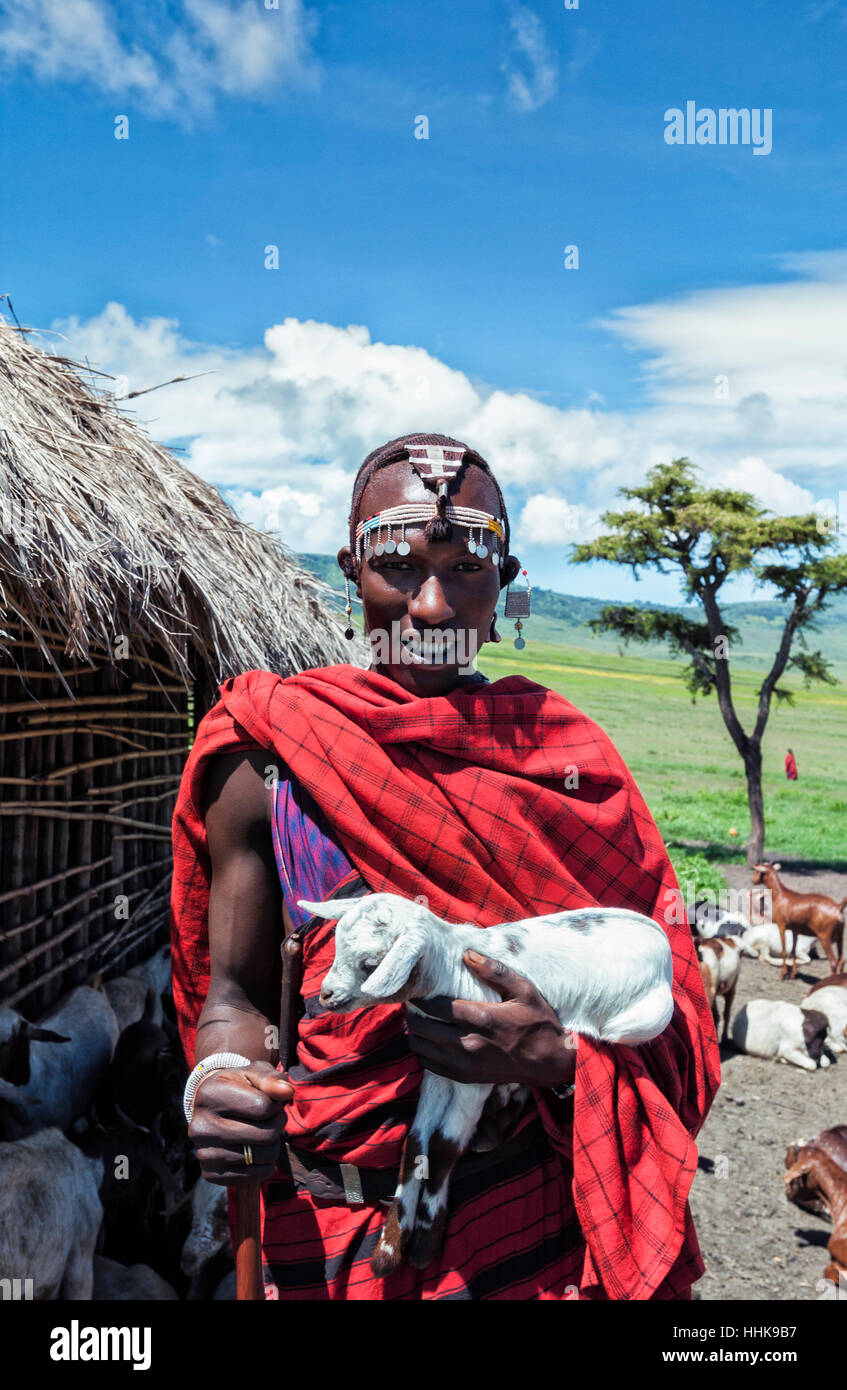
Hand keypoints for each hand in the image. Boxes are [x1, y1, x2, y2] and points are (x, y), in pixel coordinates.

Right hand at [187, 1061, 294, 1185]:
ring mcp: (203, 1153)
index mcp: (209, 1095)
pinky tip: (257, 1150)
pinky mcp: (211, 1174)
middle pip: (265, 1135)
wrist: (212, 1109)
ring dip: (274, 1144)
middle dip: (277, 1125)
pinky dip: (266, 1164)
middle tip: (272, 1118)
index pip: (262, 1107)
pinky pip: (257, 1176)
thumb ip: (272, 1079)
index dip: (276, 1104)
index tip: (270, 1101)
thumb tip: (287, 1092)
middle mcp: (200, 1127)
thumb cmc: (238, 1087)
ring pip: (264, 1156)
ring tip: (264, 1131)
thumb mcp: (254, 1074)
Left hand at [405, 950, 575, 1087]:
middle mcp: (469, 1043)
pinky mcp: (465, 1077)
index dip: (420, 998)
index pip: (436, 1007)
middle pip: (423, 1028)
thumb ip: (494, 971)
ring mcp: (466, 1063)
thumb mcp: (523, 989)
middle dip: (413, 1014)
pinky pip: (430, 1065)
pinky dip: (423, 1052)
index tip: (415, 989)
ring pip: (422, 1047)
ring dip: (415, 1032)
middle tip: (412, 1003)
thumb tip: (467, 954)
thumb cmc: (538, 1022)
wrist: (550, 1062)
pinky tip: (429, 1040)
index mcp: (482, 1018)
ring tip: (418, 1019)